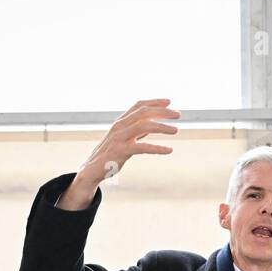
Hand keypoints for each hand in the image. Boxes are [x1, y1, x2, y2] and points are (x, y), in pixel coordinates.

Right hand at [59, 99, 180, 208]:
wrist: (93, 169)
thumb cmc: (110, 153)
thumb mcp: (124, 138)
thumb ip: (137, 130)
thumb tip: (154, 123)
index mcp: (121, 121)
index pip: (139, 106)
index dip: (154, 102)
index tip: (170, 102)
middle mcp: (120, 126)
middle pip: (143, 112)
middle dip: (162, 112)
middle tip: (179, 115)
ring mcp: (120, 138)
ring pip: (143, 126)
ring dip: (162, 127)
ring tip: (176, 130)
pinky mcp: (121, 151)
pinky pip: (142, 147)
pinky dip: (157, 148)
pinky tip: (169, 150)